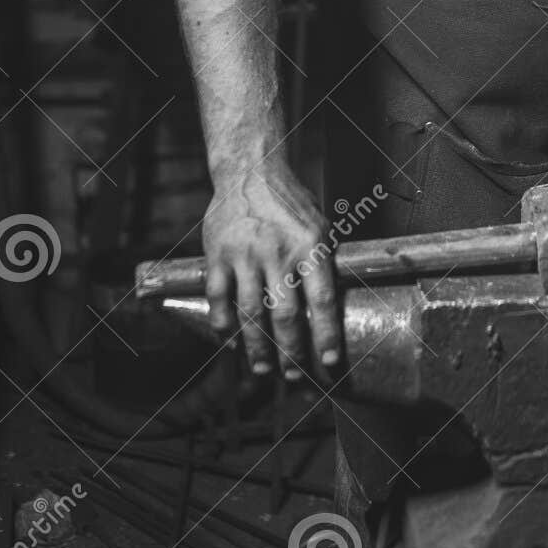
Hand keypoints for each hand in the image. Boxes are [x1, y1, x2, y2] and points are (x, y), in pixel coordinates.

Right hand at [202, 156, 341, 380]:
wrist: (251, 170)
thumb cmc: (291, 204)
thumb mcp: (319, 226)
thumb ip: (323, 264)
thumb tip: (330, 311)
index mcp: (310, 245)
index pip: (322, 300)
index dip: (326, 334)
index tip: (329, 362)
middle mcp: (278, 252)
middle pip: (286, 315)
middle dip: (291, 353)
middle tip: (293, 377)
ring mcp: (245, 254)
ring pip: (251, 313)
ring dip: (258, 348)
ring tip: (264, 369)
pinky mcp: (217, 254)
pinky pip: (219, 298)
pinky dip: (223, 325)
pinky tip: (230, 343)